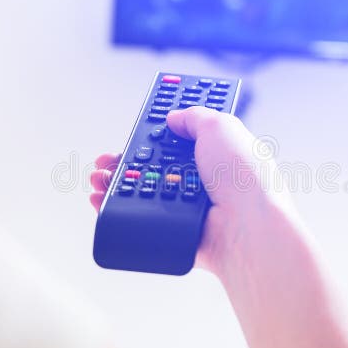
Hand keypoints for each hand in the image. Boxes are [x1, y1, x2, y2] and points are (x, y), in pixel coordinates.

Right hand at [89, 107, 291, 275]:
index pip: (182, 139)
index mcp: (218, 154)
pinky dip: (121, 210)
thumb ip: (195, 117)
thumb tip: (174, 117)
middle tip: (108, 157)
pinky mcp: (179, 230)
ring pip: (146, 192)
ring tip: (99, 177)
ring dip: (118, 183)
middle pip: (157, 166)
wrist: (248, 225)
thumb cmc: (245, 176)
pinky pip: (144, 219)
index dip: (159, 133)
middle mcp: (204, 180)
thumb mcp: (220, 126)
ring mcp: (190, 206)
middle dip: (129, 160)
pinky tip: (103, 200)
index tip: (137, 129)